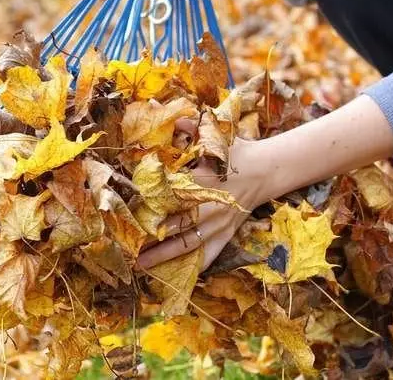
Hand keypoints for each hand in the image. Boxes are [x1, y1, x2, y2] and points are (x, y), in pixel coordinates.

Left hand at [136, 135, 265, 270]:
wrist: (266, 169)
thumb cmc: (235, 152)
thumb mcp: (214, 136)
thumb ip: (188, 128)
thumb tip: (163, 114)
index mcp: (203, 181)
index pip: (170, 195)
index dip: (149, 205)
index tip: (127, 212)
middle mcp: (210, 206)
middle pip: (175, 224)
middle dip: (150, 235)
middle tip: (126, 244)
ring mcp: (219, 224)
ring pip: (188, 244)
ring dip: (164, 255)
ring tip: (141, 265)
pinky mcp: (227, 234)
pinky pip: (211, 254)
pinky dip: (195, 266)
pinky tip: (178, 278)